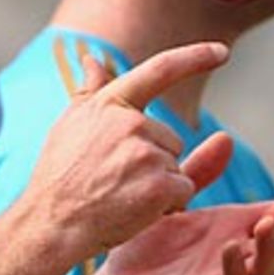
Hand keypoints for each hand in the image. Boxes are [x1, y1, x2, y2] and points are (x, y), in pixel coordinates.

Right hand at [23, 42, 228, 262]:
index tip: (221, 51)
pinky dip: (165, 204)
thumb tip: (92, 59)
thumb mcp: (69, 124)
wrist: (52, 222)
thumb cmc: (58, 175)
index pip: (160, 70)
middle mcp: (131, 123)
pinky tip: (133, 207)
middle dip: (152, 160)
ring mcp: (146, 154)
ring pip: (175, 166)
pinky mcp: (160, 185)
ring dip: (157, 183)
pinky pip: (182, 189)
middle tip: (114, 178)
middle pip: (170, 139)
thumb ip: (90, 90)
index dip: (195, 57)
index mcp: (111, 104)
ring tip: (119, 193)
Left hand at [90, 172, 273, 274]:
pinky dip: (234, 268)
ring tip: (270, 222)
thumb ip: (199, 173)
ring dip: (272, 247)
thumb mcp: (174, 202)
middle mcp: (238, 256)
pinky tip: (231, 248)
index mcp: (235, 230)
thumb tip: (226, 137)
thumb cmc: (145, 247)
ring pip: (265, 269)